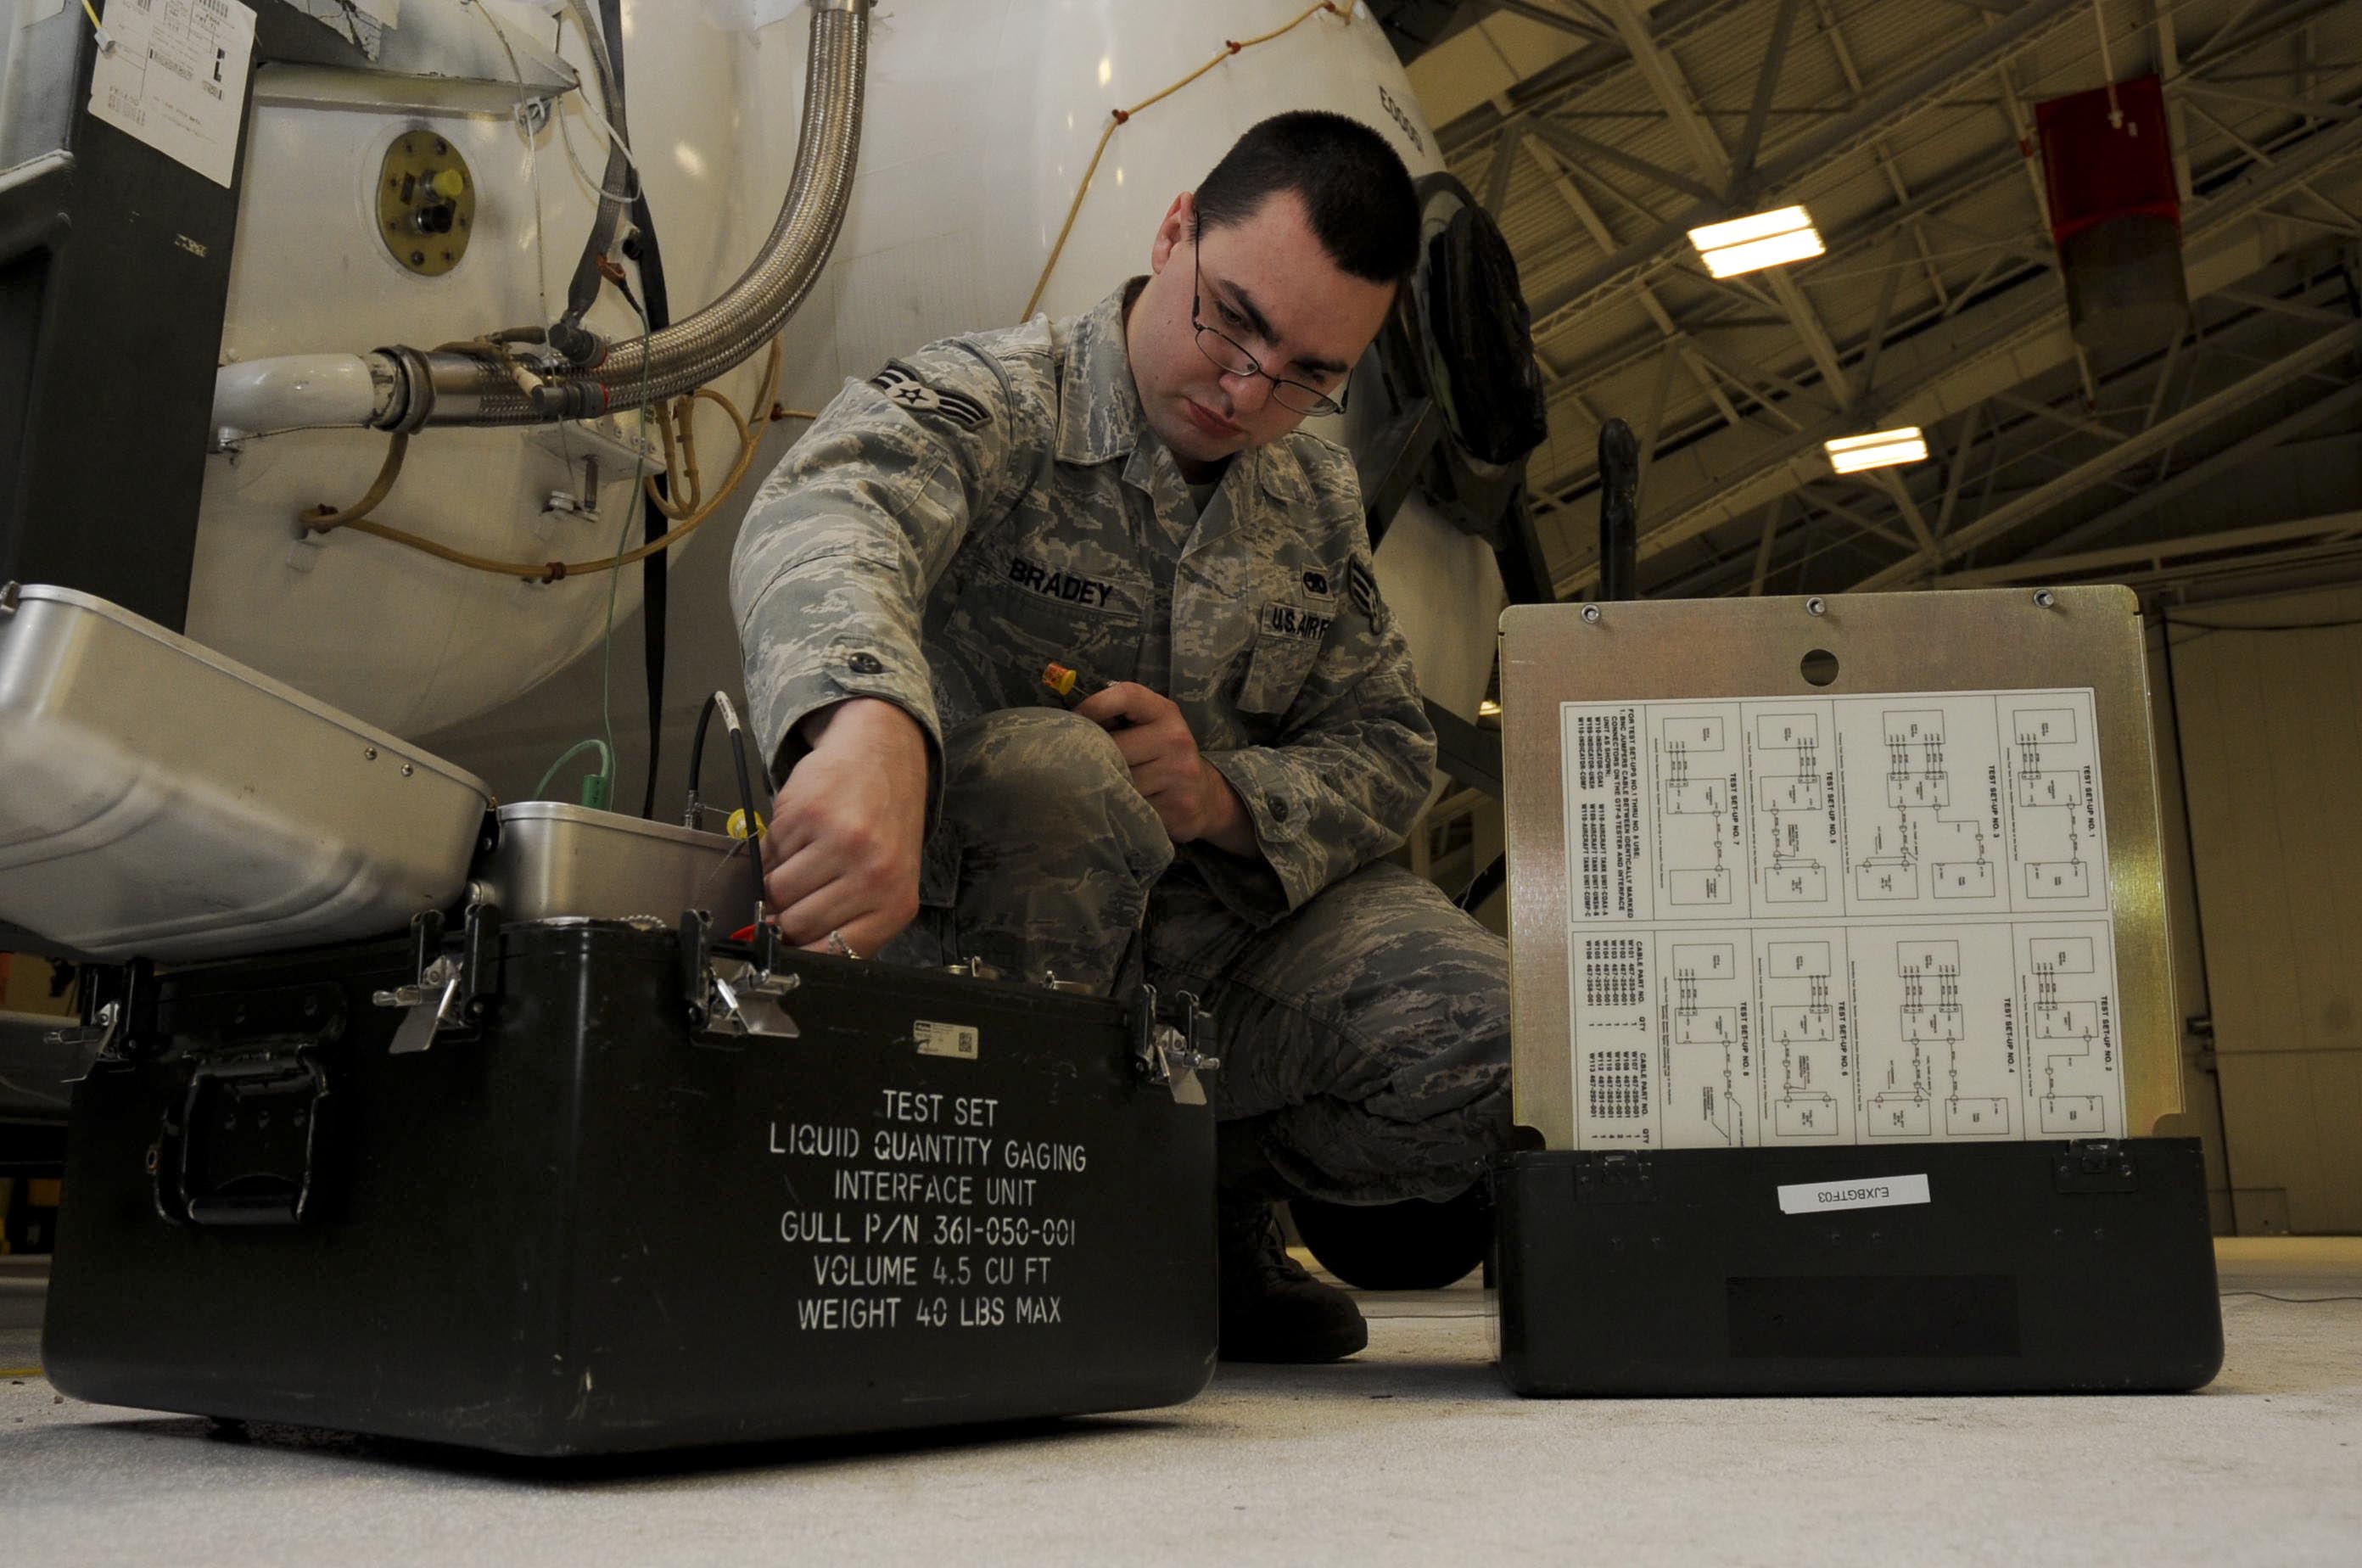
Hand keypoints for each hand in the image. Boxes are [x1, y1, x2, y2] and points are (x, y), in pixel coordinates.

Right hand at [760, 698, 929, 955]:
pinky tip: (802, 833)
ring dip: (776, 880)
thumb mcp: (885, 882)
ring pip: (776, 892)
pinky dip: (774, 850)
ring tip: (803, 858)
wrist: (882, 757)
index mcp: (895, 905)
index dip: (798, 950)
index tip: (785, 943)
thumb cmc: (883, 825)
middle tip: (796, 892)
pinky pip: (769, 855)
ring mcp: (842, 843)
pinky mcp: (810, 815)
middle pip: (795, 925)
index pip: (830, 954)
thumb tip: (790, 952)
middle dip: (784, 914)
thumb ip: (849, 922)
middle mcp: (873, 876)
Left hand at [1072, 682, 1253, 852]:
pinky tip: (1123, 807)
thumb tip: (1065, 722)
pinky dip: (1120, 810)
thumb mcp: (1149, 728)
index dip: (1094, 705)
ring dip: (1105, 788)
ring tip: (1103, 788)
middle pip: (1114, 747)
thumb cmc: (1161, 757)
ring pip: (1120, 782)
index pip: (1127, 694)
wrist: (1205, 798)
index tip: (1073, 720)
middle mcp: (1176, 739)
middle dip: (1094, 758)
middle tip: (1079, 766)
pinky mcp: (1178, 808)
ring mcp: (1180, 775)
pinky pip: (1131, 808)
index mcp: (1165, 712)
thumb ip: (1116, 720)